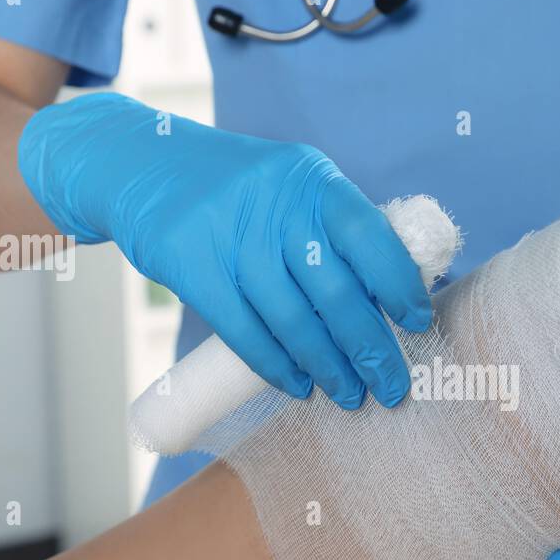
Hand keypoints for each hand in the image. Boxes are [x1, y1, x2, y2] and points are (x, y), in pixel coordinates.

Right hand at [18, 93, 430, 408]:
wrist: (141, 163)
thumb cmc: (238, 189)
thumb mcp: (290, 184)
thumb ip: (334, 230)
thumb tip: (394, 296)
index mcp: (312, 180)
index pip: (370, 237)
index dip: (399, 285)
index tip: (418, 324)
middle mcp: (276, 206)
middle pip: (335, 292)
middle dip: (371, 348)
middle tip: (392, 387)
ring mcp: (232, 238)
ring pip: (292, 321)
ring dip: (327, 368)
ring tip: (350, 395)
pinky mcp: (193, 268)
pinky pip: (245, 332)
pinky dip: (276, 366)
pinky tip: (299, 385)